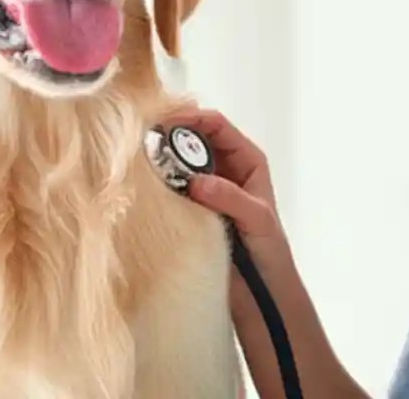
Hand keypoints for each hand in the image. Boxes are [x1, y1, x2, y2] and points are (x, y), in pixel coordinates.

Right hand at [163, 107, 290, 314]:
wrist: (262, 291)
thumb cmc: (270, 252)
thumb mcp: (257, 220)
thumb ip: (230, 197)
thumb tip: (197, 181)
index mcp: (248, 159)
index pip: (216, 125)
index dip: (191, 117)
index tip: (164, 122)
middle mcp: (226, 168)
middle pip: (193, 139)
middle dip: (170, 136)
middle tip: (144, 140)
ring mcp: (208, 188)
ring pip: (180, 162)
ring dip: (162, 159)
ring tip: (138, 159)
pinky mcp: (193, 208)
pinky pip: (173, 187)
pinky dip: (160, 183)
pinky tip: (143, 185)